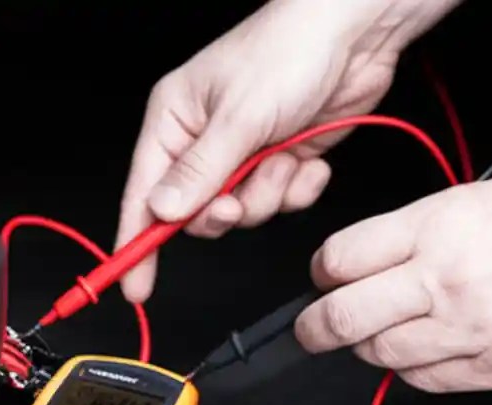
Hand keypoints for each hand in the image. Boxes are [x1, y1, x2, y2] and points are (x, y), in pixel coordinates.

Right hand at [116, 0, 460, 302]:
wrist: (358, 32)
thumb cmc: (290, 49)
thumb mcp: (239, 118)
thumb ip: (200, 172)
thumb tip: (161, 211)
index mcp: (174, 120)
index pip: (143, 194)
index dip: (136, 243)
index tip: (134, 285)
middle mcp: (203, 140)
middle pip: (195, 213)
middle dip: (224, 212)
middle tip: (238, 200)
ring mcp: (244, 152)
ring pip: (241, 212)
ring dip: (268, 195)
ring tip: (284, 161)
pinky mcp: (281, 159)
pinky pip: (278, 201)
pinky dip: (297, 188)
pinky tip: (308, 160)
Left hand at [296, 170, 491, 392]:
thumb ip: (429, 229)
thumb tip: (379, 255)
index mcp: (443, 224)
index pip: (340, 257)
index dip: (321, 271)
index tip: (323, 276)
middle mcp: (447, 278)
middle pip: (341, 315)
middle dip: (314, 326)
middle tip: (310, 328)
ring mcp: (471, 328)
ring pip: (379, 353)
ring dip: (367, 347)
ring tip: (372, 336)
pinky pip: (425, 379)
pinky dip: (412, 370)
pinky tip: (422, 353)